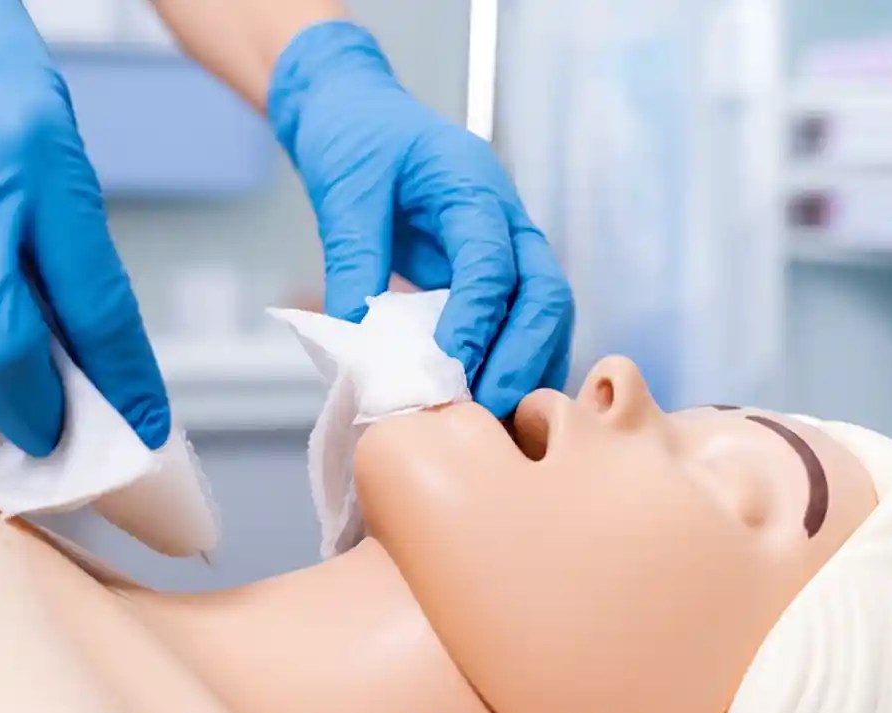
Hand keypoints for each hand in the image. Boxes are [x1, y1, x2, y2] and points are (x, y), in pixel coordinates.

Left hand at [268, 21, 573, 418]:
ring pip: (546, 314)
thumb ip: (354, 258)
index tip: (450, 368)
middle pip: (546, 292)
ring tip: (496, 422)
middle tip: (484, 410)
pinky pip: (521, 322)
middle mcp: (506, 217)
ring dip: (529, 368)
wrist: (356, 112)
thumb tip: (357, 340)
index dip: (477, 319)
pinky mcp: (495, 273)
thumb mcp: (345, 191)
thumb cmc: (354, 138)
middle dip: (522, 356)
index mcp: (473, 184)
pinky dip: (516, 364)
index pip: (493, 261)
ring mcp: (508, 245)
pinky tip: (494, 404)